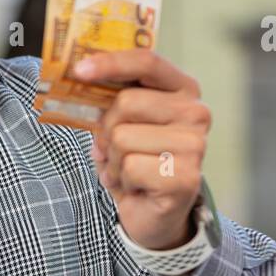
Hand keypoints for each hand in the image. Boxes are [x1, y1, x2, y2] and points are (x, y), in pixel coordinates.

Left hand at [74, 50, 210, 249]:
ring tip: (127, 170)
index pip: (147, 62)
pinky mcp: (186, 176)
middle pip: (126, 103)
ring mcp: (194, 145)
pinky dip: (121, 179)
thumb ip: (108, 100)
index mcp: (182, 90)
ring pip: (122, 137)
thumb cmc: (136, 161)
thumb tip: (80, 77)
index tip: (79, 69)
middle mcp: (196, 112)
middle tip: (113, 149)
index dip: (111, 62)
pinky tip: (135, 186)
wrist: (154, 214)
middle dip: (107, 130)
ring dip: (112, 159)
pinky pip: (129, 167)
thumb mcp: (120, 124)